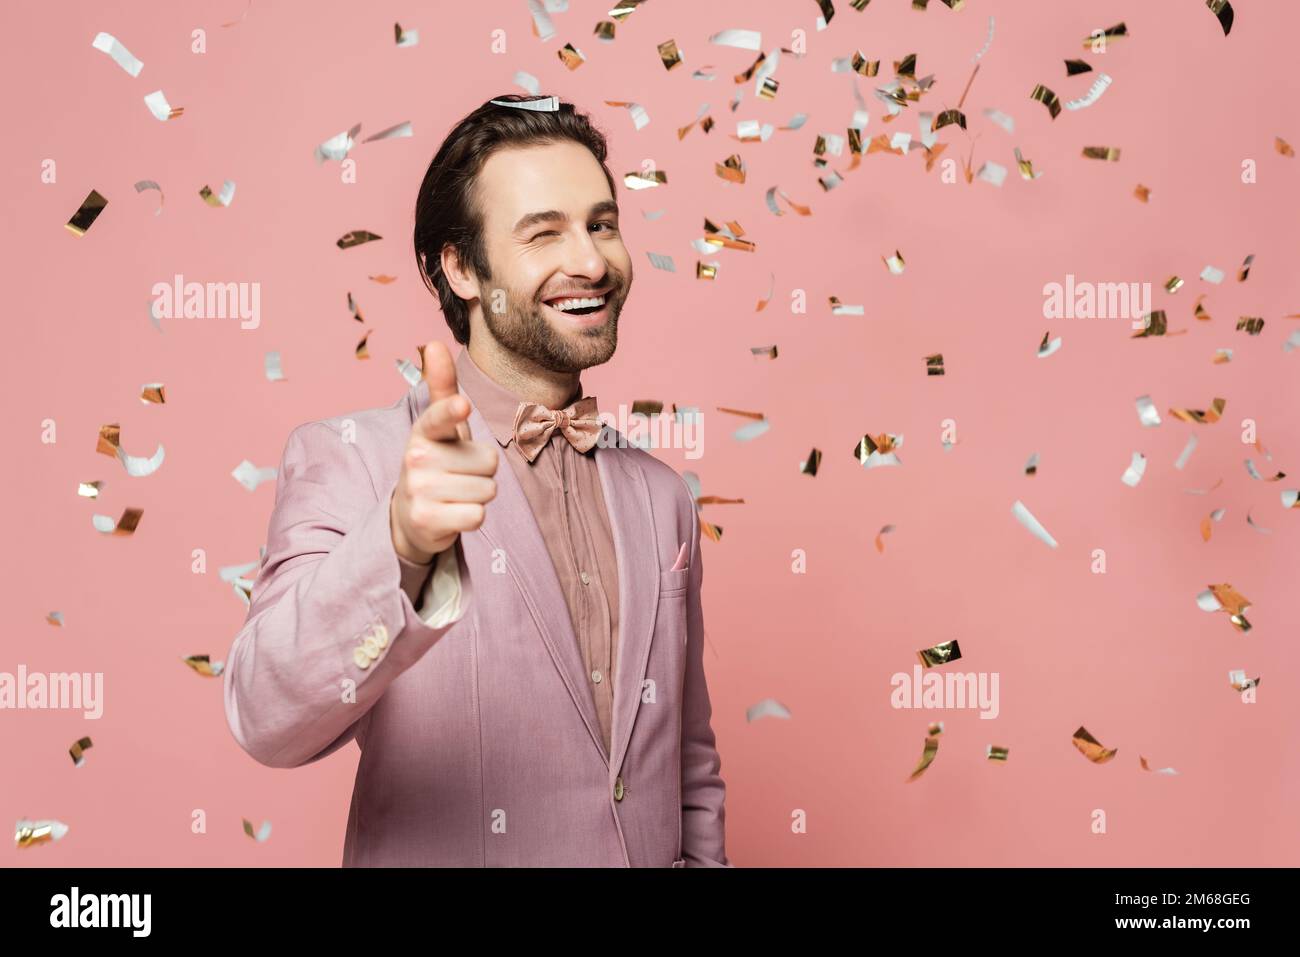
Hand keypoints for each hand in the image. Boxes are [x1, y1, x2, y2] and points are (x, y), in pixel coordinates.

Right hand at [390, 341, 498, 563]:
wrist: (411, 516)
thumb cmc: (437, 463)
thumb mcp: (441, 427)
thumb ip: (443, 387)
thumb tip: (434, 343)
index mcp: (424, 431)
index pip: (440, 417)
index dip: (452, 411)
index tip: (462, 406)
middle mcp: (417, 458)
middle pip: (489, 462)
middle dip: (482, 472)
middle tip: (458, 476)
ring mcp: (419, 490)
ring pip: (487, 489)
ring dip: (479, 495)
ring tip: (456, 494)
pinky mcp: (427, 521)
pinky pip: (478, 516)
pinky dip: (472, 517)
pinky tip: (454, 514)